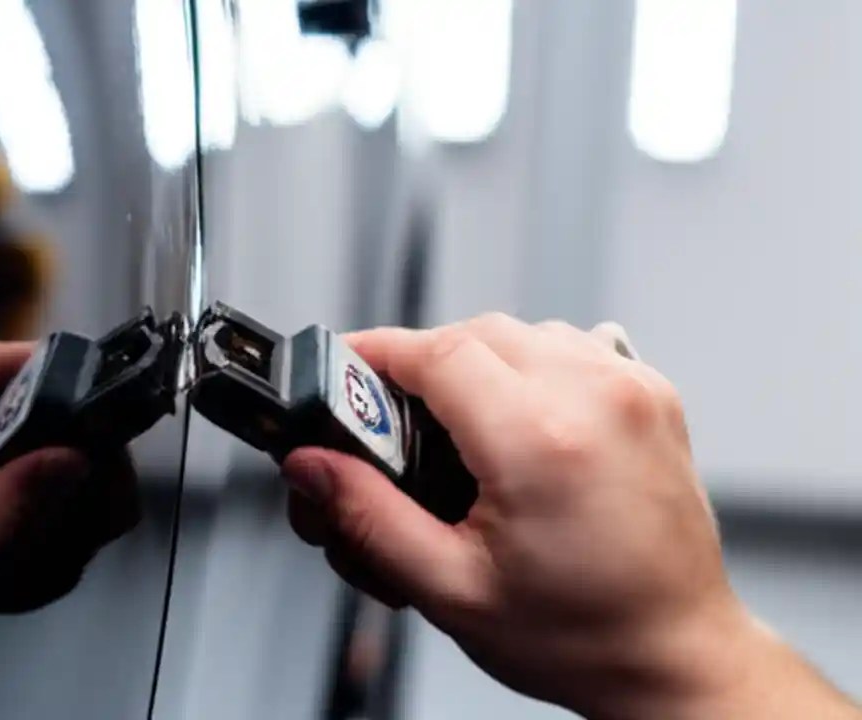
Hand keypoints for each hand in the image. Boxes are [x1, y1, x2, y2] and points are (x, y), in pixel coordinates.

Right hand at [282, 314, 857, 718]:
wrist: (676, 656)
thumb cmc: (583, 635)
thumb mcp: (451, 588)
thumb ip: (367, 518)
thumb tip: (313, 466)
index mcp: (541, 441)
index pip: (433, 351)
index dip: (371, 355)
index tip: (340, 373)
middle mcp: (595, 397)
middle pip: (471, 332)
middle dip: (417, 366)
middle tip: (388, 423)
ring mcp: (631, 389)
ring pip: (519, 332)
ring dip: (472, 364)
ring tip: (454, 432)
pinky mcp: (650, 392)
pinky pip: (566, 346)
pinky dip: (525, 368)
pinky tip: (512, 424)